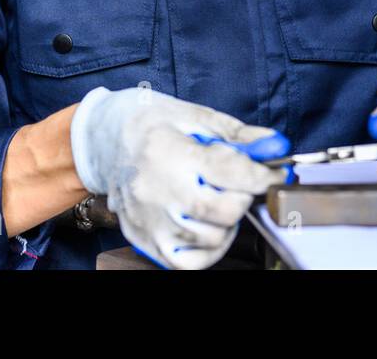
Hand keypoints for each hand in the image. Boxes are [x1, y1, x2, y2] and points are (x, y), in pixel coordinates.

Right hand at [70, 86, 288, 269]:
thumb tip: (274, 146)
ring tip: (215, 197)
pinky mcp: (143, 238)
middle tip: (238, 183)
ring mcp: (149, 220)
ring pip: (212, 238)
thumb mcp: (192, 116)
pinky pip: (189, 261)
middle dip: (243, 197)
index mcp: (170, 151)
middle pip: (224, 211)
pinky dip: (208, 247)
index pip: (231, 171)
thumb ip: (236, 134)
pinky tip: (206, 224)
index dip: (261, 174)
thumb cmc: (147, 123)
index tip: (272, 172)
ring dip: (226, 222)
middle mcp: (156, 190)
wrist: (102, 140)